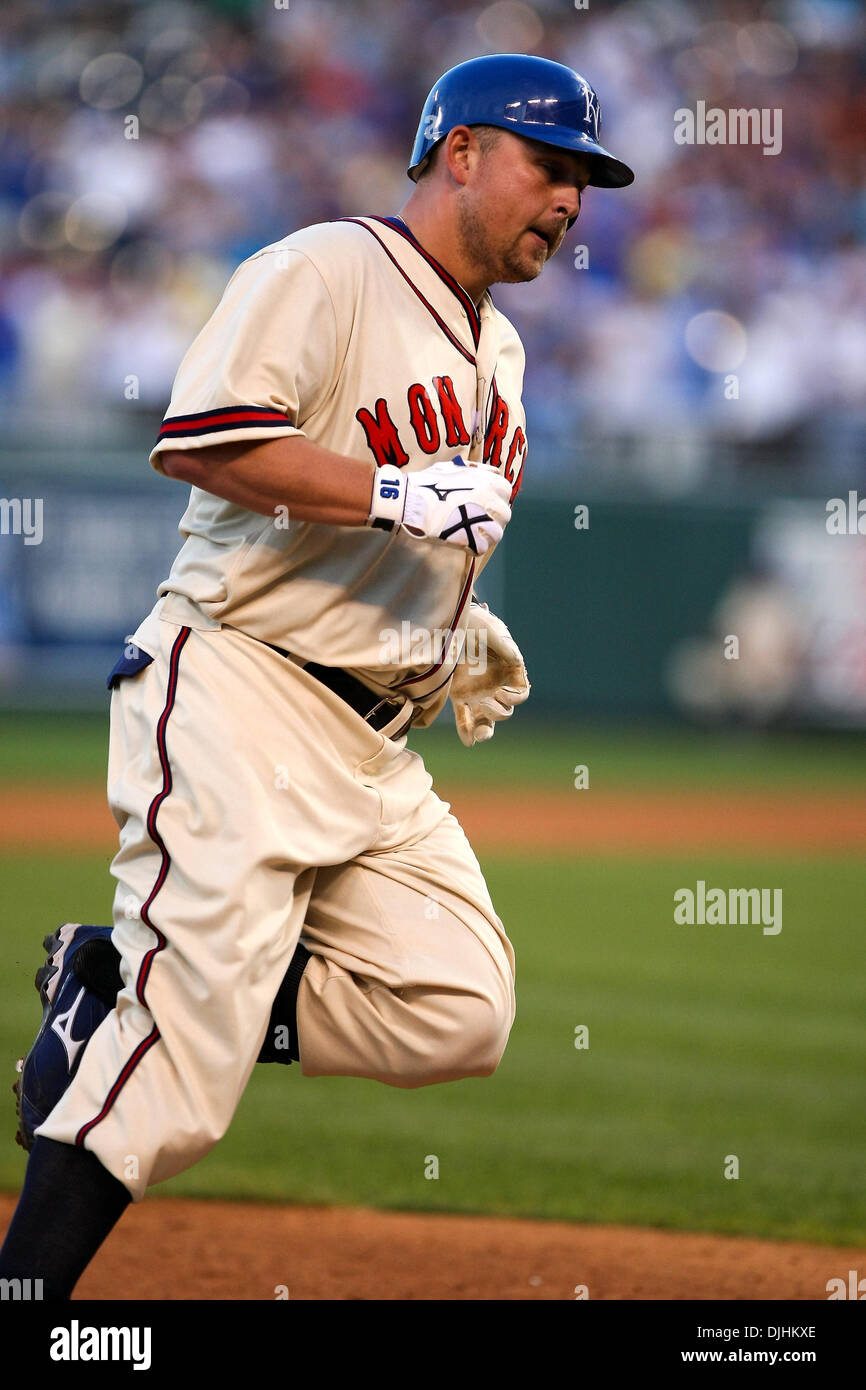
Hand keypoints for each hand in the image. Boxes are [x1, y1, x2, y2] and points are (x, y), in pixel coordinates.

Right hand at [366, 457, 510, 554]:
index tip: (482, 505)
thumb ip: (474, 471)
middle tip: (474, 521)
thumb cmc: (426, 482)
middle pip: (504, 514)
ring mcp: (482, 519)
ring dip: (484, 535)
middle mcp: (490, 499)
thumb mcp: (453, 467)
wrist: (407, 499)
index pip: (505, 491)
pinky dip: (472, 547)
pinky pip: (481, 547)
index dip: (494, 500)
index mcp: (488, 481)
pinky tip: (461, 542)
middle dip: (492, 519)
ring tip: (468, 533)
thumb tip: (490, 472)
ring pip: (496, 533)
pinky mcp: (471, 538)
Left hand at [449, 603, 529, 745]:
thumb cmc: (475, 624)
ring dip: (484, 730)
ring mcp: (477, 693)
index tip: (502, 694)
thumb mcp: (489, 630)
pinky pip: (465, 717)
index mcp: (509, 672)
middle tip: (485, 707)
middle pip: (504, 711)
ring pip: (486, 719)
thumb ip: (502, 645)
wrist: (449, 624)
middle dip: (498, 715)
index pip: (520, 693)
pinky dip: (466, 729)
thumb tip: (516, 660)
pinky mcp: (459, 696)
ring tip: (478, 737)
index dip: (515, 698)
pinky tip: (468, 741)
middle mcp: (496, 686)